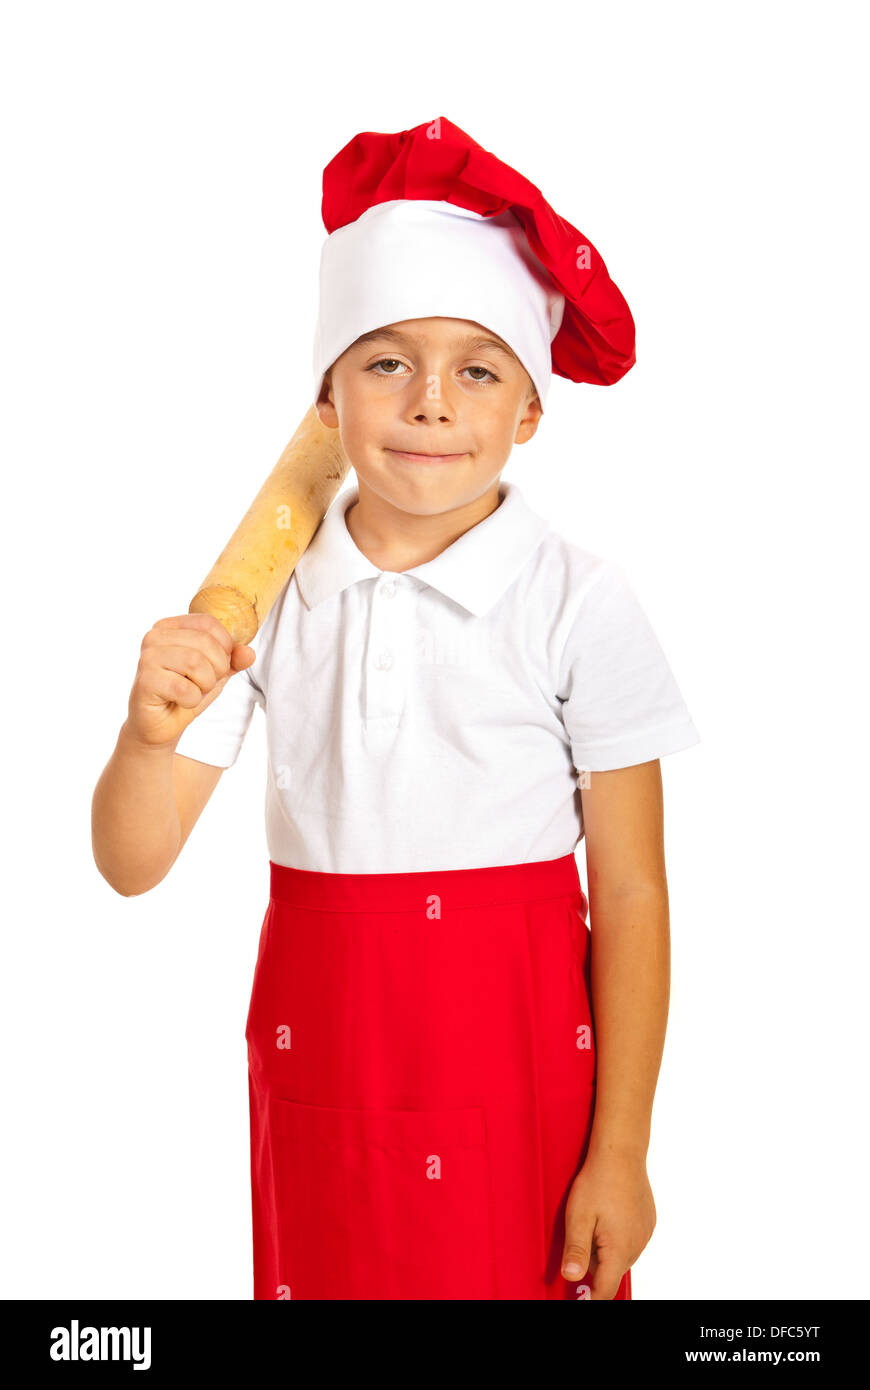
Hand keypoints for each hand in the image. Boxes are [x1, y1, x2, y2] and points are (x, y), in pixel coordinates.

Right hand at [124, 612, 255, 751]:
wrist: (159, 725)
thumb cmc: (184, 693)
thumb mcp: (215, 672)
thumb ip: (233, 659)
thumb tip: (248, 653)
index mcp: (169, 627)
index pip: (208, 623)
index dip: (224, 647)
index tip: (216, 666)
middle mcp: (154, 637)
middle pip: (205, 642)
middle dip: (216, 669)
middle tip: (204, 684)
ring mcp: (147, 658)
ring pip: (195, 663)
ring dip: (204, 685)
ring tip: (192, 691)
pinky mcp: (145, 682)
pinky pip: (184, 689)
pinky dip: (192, 700)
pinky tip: (181, 702)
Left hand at [561, 1151, 655, 1298]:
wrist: (621, 1153)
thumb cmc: (597, 1182)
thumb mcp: (578, 1217)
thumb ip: (575, 1251)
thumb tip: (571, 1278)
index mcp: (619, 1249)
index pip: (606, 1289)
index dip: (591, 1297)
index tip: (579, 1297)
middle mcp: (637, 1246)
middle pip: (611, 1271)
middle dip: (594, 1263)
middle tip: (581, 1232)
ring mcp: (645, 1234)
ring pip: (621, 1255)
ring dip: (606, 1248)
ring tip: (596, 1218)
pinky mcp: (648, 1222)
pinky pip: (631, 1240)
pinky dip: (618, 1235)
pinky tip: (609, 1213)